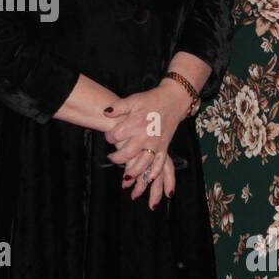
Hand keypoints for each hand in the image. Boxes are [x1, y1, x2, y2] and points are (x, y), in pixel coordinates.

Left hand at [104, 85, 189, 202]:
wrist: (173, 100)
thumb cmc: (151, 100)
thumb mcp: (133, 99)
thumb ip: (119, 107)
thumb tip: (106, 112)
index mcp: (135, 122)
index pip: (116, 135)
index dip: (109, 137)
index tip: (110, 136)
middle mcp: (145, 135)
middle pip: (127, 153)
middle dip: (117, 158)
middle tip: (111, 158)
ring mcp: (155, 143)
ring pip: (143, 162)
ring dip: (134, 172)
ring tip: (126, 176)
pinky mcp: (164, 146)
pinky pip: (160, 163)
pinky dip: (155, 172)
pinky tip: (148, 179)